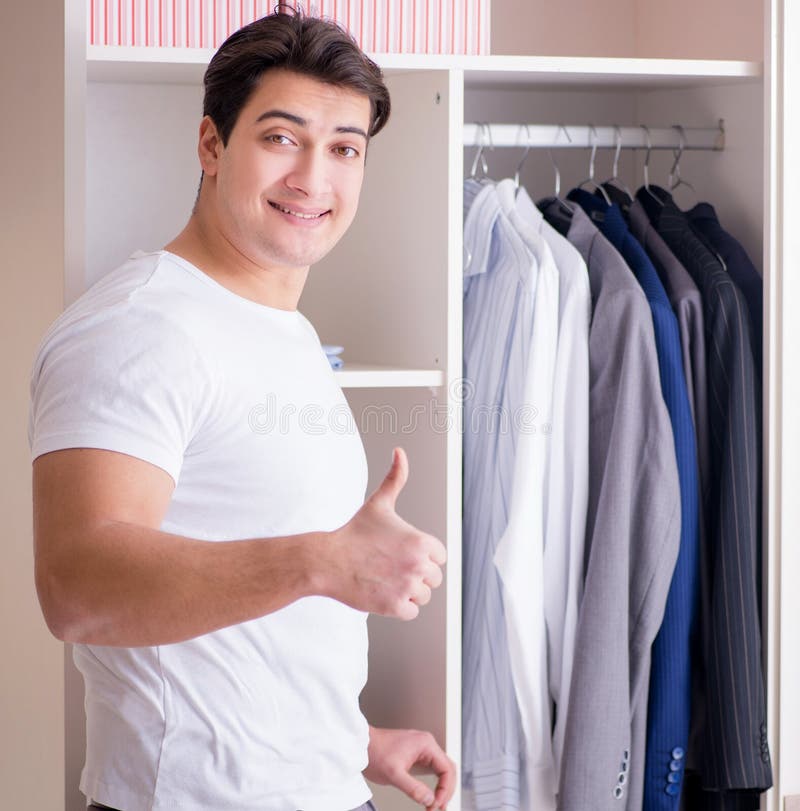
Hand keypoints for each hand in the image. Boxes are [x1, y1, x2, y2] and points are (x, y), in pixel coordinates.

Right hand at [322, 447, 445, 619]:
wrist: (327, 560)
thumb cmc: (354, 531)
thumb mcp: (379, 503)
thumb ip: (396, 478)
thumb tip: (400, 451)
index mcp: (421, 542)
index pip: (440, 557)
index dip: (422, 555)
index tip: (402, 552)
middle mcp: (418, 565)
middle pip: (433, 578)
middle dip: (416, 574)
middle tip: (391, 566)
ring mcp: (407, 587)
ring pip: (423, 595)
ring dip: (408, 591)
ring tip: (385, 578)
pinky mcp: (394, 607)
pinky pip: (411, 611)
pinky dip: (399, 606)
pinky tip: (382, 591)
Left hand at [364, 725, 456, 809]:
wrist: (361, 745)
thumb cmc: (375, 753)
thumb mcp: (393, 774)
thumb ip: (413, 788)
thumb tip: (430, 800)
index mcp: (425, 744)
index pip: (447, 768)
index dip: (445, 789)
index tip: (437, 804)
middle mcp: (426, 744)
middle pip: (447, 769)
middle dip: (446, 790)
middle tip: (439, 808)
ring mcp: (422, 749)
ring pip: (441, 770)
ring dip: (442, 788)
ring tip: (437, 806)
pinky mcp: (416, 754)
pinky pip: (432, 769)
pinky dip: (435, 784)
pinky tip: (432, 796)